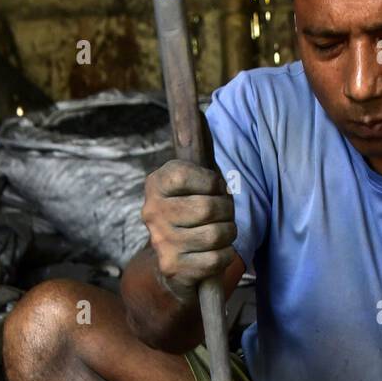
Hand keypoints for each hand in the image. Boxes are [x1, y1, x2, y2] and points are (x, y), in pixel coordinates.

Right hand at [141, 158, 236, 301]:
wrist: (174, 264)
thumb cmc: (192, 214)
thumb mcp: (193, 182)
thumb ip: (198, 151)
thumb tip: (198, 112)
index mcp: (156, 184)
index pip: (187, 174)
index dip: (212, 182)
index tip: (216, 189)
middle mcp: (152, 212)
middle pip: (208, 208)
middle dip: (227, 212)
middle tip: (225, 215)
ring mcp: (161, 242)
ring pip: (215, 234)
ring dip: (229, 234)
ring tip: (223, 233)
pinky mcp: (173, 268)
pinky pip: (215, 259)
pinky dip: (225, 256)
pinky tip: (218, 253)